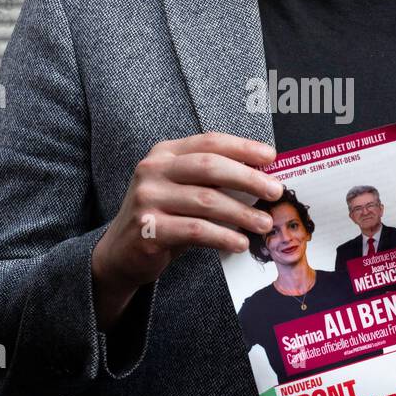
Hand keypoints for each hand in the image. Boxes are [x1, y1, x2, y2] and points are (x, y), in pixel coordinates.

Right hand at [91, 131, 282, 327]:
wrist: (121, 252)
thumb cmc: (164, 218)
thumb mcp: (183, 190)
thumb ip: (213, 181)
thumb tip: (262, 179)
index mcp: (165, 153)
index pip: (209, 142)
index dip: (243, 147)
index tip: (271, 157)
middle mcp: (153, 170)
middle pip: (210, 167)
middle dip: (248, 178)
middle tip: (275, 191)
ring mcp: (147, 198)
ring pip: (206, 201)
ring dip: (242, 213)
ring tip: (264, 224)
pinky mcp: (148, 229)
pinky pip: (195, 230)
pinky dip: (223, 236)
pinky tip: (240, 243)